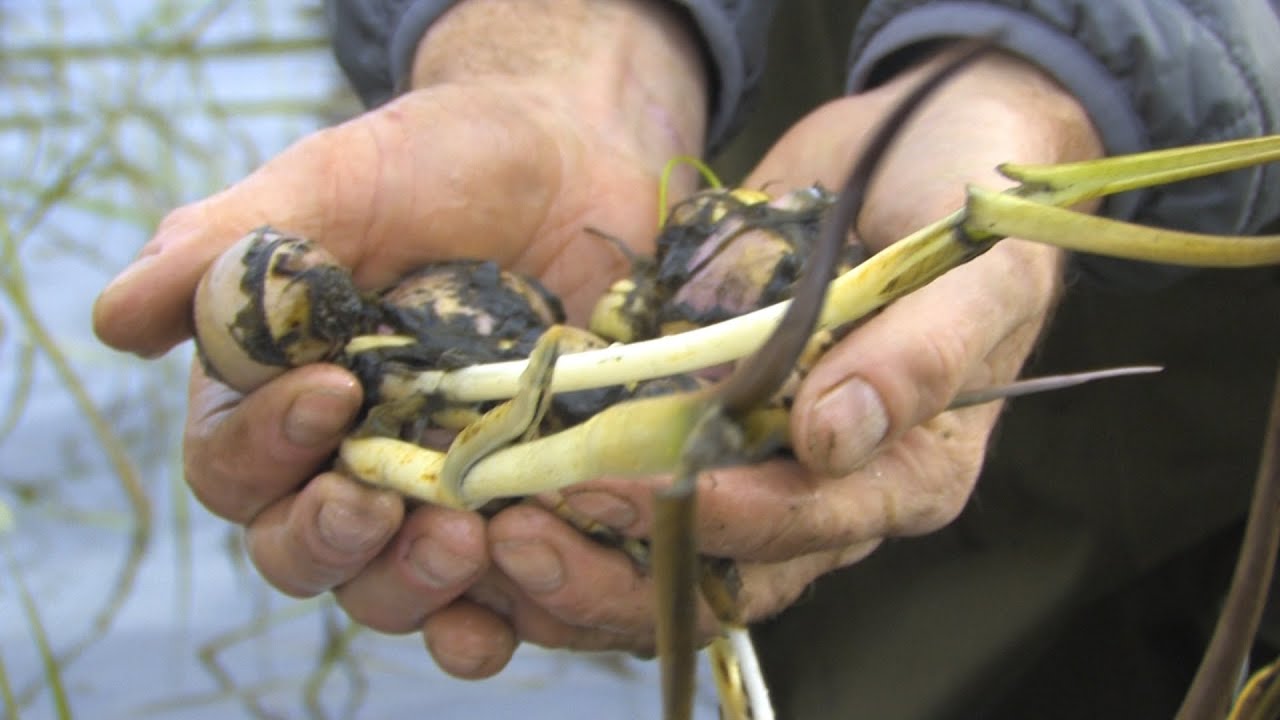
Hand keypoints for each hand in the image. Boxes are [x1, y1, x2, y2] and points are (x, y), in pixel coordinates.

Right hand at [92, 0, 705, 678]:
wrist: (571, 156)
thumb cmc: (437, 163)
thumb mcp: (334, 183)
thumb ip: (230, 246)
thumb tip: (115, 319)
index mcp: (280, 392)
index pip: (235, 466)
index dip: (267, 448)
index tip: (333, 391)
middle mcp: (349, 456)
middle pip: (303, 551)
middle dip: (332, 540)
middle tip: (380, 507)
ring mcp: (440, 485)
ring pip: (393, 587)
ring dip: (416, 583)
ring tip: (468, 541)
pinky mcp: (524, 497)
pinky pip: (503, 586)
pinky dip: (504, 606)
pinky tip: (518, 593)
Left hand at [474, 49, 1103, 660]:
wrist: (917, 139)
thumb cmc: (970, 202)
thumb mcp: (978, 276)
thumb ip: (922, 358)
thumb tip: (834, 438)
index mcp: (906, 474)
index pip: (806, 527)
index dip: (719, 518)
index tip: (629, 488)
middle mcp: (828, 486)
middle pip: (722, 569)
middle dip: (621, 567)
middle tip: (524, 541)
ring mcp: (757, 451)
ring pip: (666, 543)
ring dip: (581, 552)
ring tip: (495, 532)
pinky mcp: (701, 408)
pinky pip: (633, 468)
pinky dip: (570, 488)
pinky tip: (503, 483)